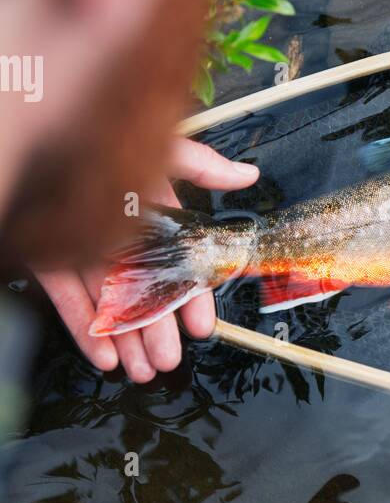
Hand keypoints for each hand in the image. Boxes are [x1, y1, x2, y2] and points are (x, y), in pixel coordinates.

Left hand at [35, 137, 258, 381]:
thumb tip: (248, 174)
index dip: (191, 295)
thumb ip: (202, 165)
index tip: (201, 325)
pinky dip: (85, 329)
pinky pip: (67, 299)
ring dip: (125, 338)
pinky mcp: (46, 259)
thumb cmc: (97, 131)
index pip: (178, 260)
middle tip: (169, 360)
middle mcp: (118, 231)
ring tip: (141, 370)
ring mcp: (81, 246)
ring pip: (108, 301)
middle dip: (157, 329)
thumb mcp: (160, 145)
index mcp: (148, 208)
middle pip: (143, 290)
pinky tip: (103, 356)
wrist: (27, 135)